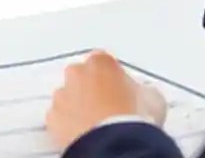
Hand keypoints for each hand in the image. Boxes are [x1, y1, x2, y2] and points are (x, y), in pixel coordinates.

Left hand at [46, 51, 167, 149]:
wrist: (114, 144)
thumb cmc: (133, 118)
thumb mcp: (152, 97)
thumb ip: (141, 88)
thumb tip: (144, 95)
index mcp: (101, 62)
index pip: (103, 61)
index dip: (112, 76)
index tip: (120, 89)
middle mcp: (77, 74)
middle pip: (81, 76)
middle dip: (91, 88)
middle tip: (107, 107)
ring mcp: (62, 96)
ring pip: (67, 97)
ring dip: (78, 106)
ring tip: (95, 124)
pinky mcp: (52, 119)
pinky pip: (59, 119)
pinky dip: (67, 125)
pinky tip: (82, 134)